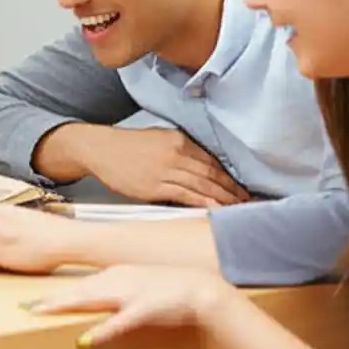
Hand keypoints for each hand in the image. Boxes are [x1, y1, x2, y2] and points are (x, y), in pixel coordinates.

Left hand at [22, 265, 234, 348]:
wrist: (200, 289)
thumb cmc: (170, 287)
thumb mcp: (138, 283)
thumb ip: (117, 289)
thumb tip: (97, 298)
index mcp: (117, 273)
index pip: (80, 283)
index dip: (56, 291)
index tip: (35, 298)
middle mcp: (118, 279)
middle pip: (77, 289)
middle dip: (51, 298)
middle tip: (25, 305)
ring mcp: (130, 294)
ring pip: (90, 298)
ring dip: (64, 305)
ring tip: (41, 311)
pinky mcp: (143, 310)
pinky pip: (118, 322)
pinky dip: (101, 330)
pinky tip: (85, 339)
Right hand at [61, 127, 250, 207]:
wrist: (100, 149)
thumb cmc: (127, 146)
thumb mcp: (158, 138)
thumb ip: (180, 150)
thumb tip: (201, 168)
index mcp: (179, 140)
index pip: (212, 161)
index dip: (229, 177)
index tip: (241, 188)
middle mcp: (176, 154)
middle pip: (212, 175)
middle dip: (232, 190)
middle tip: (248, 202)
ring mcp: (166, 171)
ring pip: (203, 186)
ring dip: (223, 199)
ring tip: (237, 210)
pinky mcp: (155, 186)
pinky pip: (186, 196)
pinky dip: (205, 204)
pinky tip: (216, 210)